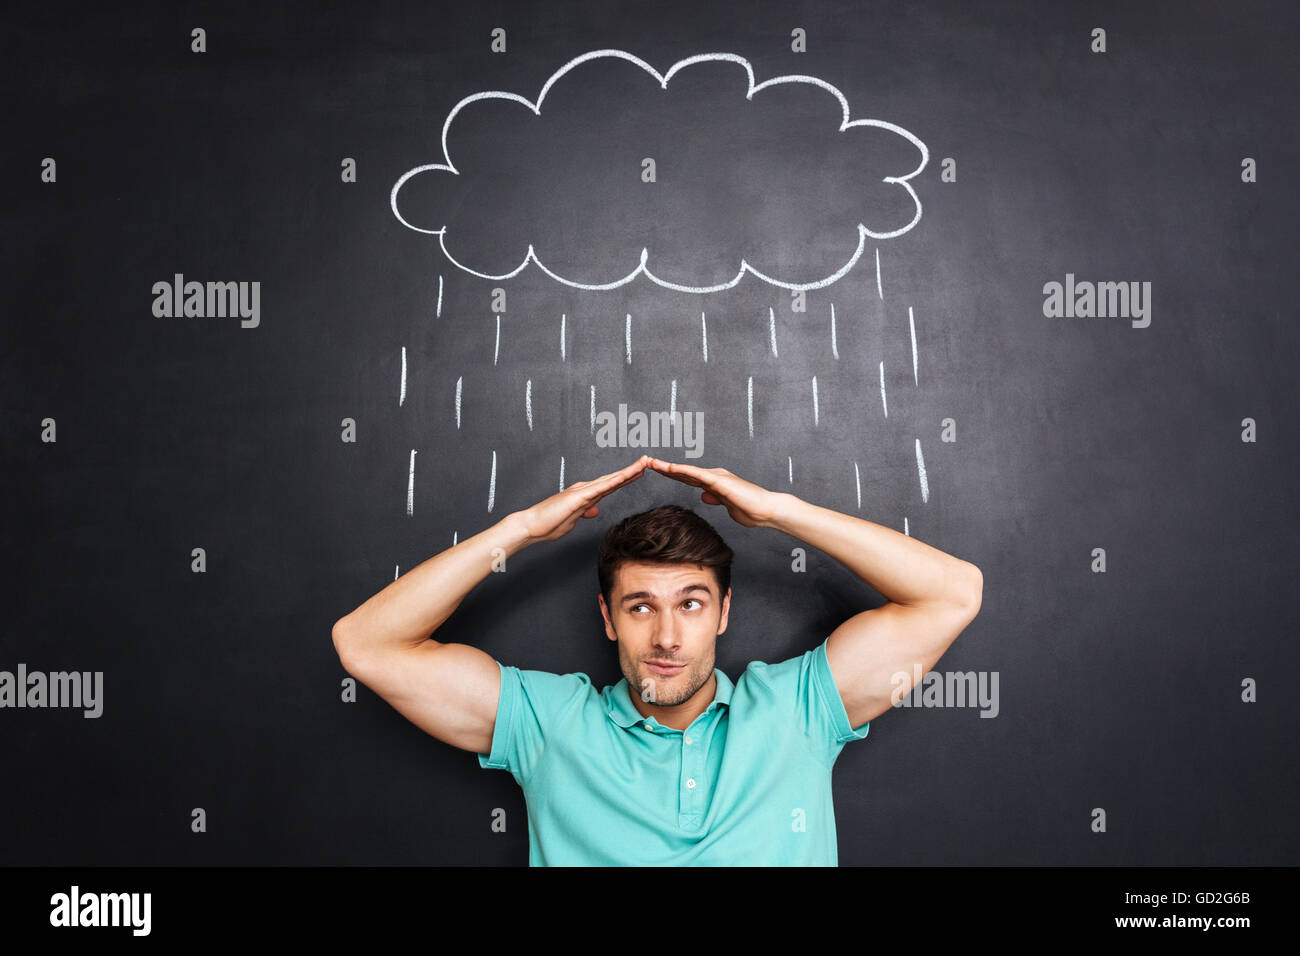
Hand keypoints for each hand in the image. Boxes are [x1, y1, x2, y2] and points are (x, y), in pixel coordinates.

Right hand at [513, 456, 648, 542]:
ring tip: (643, 464)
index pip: (611, 486)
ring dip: (627, 472)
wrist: (532, 525)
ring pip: (609, 480)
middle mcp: (585, 490)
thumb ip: (584, 513)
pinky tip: (624, 476)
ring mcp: (581, 492)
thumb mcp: (573, 520)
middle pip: (614, 479)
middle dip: (632, 471)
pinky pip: (599, 489)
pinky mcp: (577, 498)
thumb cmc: (549, 523)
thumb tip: (595, 510)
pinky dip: (612, 482)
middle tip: (648, 460)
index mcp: (585, 495)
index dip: (626, 479)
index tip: (640, 472)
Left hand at [644, 458, 785, 527]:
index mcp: (714, 484)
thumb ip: (716, 499)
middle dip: (664, 469)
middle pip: (683, 473)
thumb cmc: (751, 510)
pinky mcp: (720, 481)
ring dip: (668, 467)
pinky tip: (670, 468)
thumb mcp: (727, 506)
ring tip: (651, 462)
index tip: (656, 472)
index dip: (671, 475)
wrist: (767, 511)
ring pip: (687, 471)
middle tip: (646, 462)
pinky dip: (682, 471)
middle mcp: (714, 477)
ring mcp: (716, 477)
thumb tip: (704, 496)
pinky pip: (697, 475)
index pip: (688, 479)